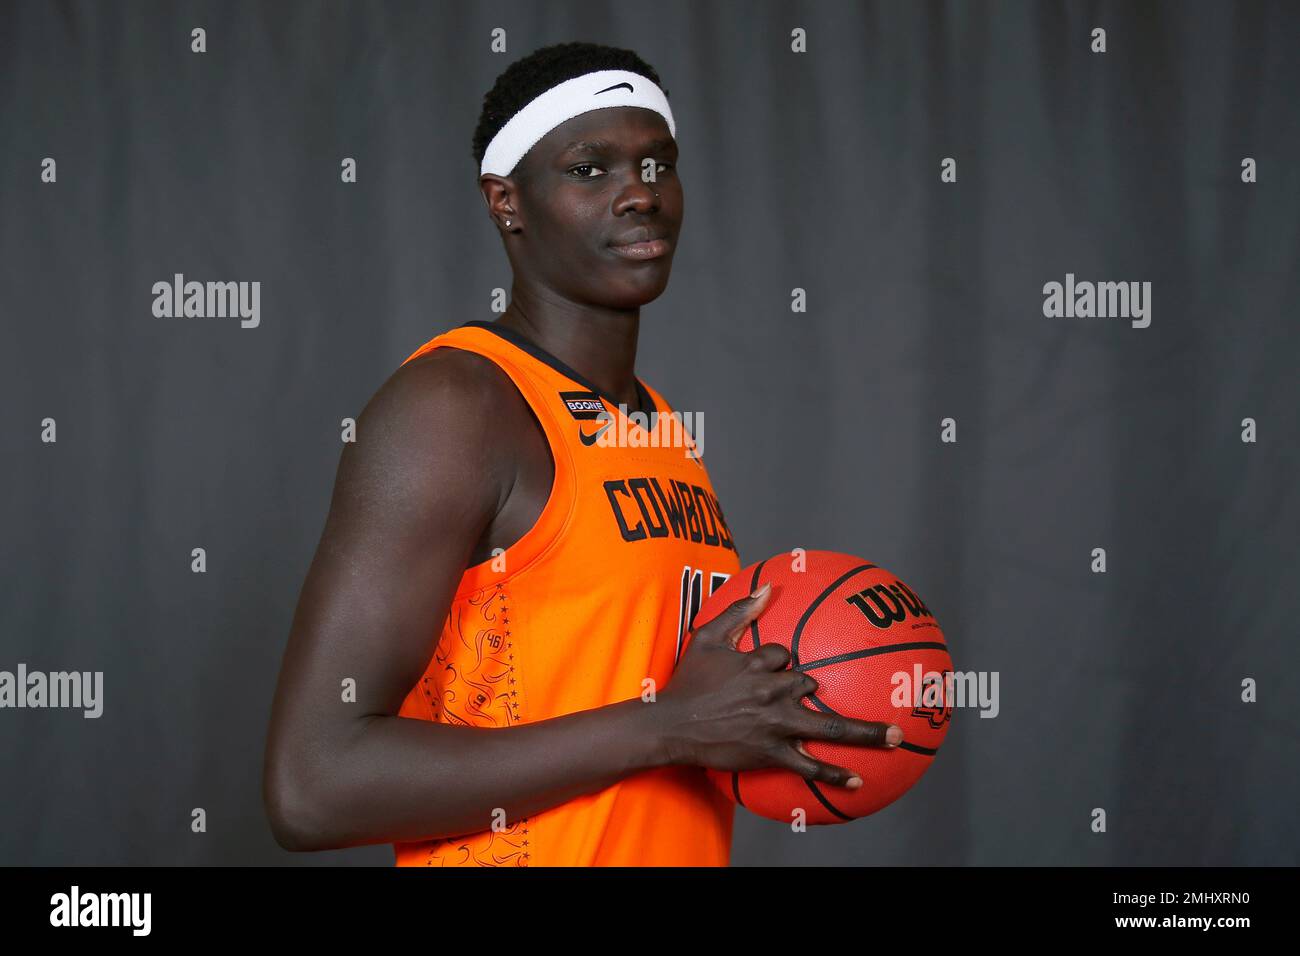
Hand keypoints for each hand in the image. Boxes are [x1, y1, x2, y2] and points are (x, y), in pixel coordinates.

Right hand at [655, 583, 902, 788]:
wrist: (671, 725)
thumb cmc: (686, 682)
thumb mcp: (707, 638)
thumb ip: (738, 611)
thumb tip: (768, 587)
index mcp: (758, 664)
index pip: (784, 656)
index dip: (780, 662)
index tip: (771, 669)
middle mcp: (772, 692)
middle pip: (810, 686)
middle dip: (824, 691)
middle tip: (875, 700)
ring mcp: (774, 724)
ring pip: (827, 727)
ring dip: (865, 734)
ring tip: (895, 738)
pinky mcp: (771, 752)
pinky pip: (809, 764)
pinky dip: (835, 774)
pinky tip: (859, 781)